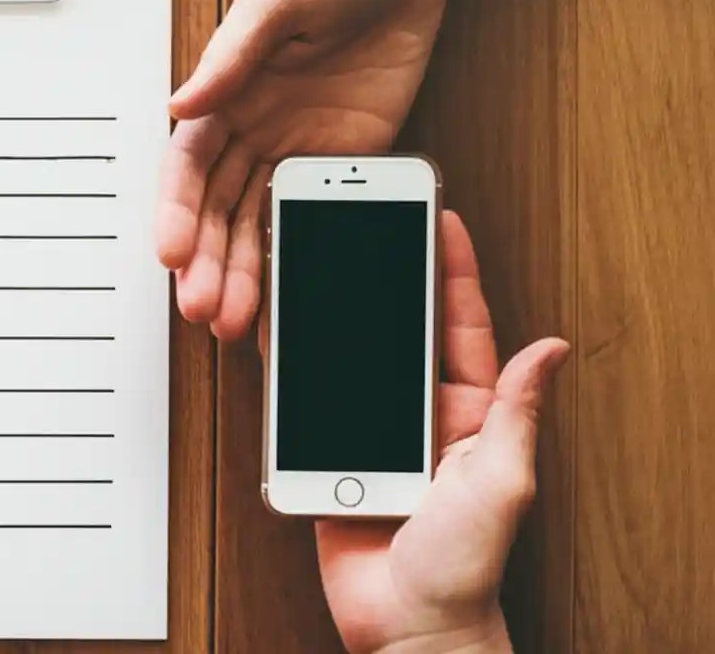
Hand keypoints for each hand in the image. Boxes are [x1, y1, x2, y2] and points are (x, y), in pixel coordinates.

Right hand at [156, 0, 450, 339]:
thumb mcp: (279, 0)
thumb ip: (233, 54)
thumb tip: (183, 102)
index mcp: (227, 93)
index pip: (189, 166)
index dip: (177, 212)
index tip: (172, 254)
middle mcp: (254, 129)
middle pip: (219, 210)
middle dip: (208, 261)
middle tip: (204, 308)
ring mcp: (298, 150)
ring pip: (261, 225)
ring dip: (247, 273)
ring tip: (237, 320)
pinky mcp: (346, 161)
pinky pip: (320, 218)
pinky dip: (303, 257)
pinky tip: (291, 293)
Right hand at [314, 212, 569, 653]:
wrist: (406, 625)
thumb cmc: (463, 566)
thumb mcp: (501, 480)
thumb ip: (517, 412)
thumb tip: (554, 348)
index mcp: (471, 413)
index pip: (463, 325)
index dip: (452, 269)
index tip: (440, 219)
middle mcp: (423, 414)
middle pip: (401, 329)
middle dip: (386, 274)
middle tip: (366, 224)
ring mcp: (376, 432)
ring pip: (350, 356)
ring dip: (333, 312)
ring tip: (313, 264)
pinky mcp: (333, 456)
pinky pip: (311, 400)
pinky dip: (294, 366)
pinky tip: (278, 333)